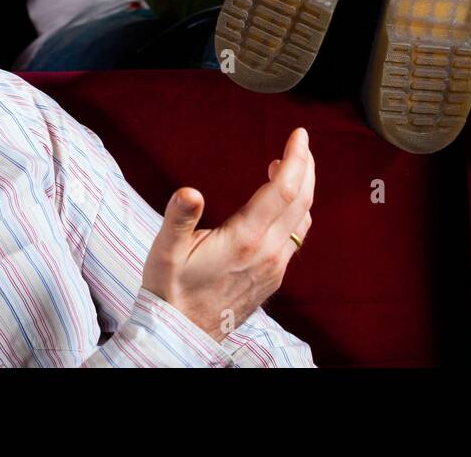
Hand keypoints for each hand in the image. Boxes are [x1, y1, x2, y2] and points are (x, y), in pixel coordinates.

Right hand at [141, 127, 314, 343]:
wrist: (180, 334)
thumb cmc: (170, 291)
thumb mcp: (165, 252)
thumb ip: (178, 219)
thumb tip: (189, 192)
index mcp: (245, 239)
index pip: (285, 189)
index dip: (296, 158)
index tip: (299, 135)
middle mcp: (268, 253)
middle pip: (302, 200)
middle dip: (305, 166)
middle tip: (300, 144)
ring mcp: (274, 267)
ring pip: (302, 220)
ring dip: (303, 189)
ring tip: (289, 166)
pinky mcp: (273, 277)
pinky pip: (295, 237)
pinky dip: (296, 211)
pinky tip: (280, 204)